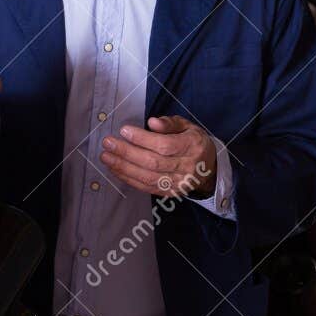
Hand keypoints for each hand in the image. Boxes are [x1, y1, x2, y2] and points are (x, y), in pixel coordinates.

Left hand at [100, 115, 216, 197]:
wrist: (209, 169)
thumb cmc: (194, 143)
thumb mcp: (188, 126)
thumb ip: (170, 123)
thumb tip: (152, 122)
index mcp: (192, 147)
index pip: (164, 145)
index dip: (142, 139)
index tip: (124, 130)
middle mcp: (186, 167)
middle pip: (153, 162)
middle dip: (127, 153)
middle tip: (108, 143)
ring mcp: (178, 183)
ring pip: (147, 177)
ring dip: (123, 167)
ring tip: (106, 157)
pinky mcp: (169, 193)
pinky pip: (146, 187)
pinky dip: (128, 178)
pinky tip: (115, 169)